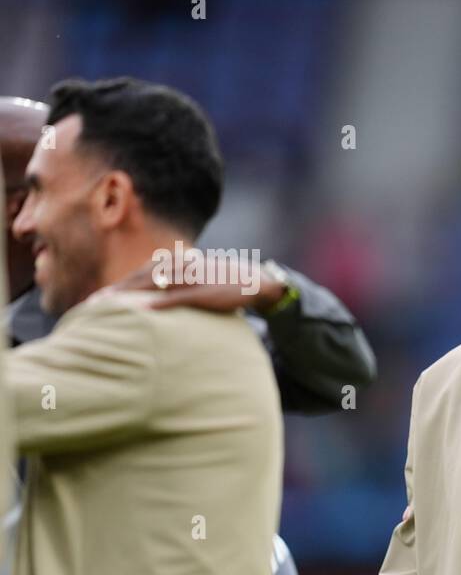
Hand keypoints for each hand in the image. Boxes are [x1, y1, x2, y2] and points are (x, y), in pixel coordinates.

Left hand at [99, 262, 286, 313]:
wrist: (255, 280)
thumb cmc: (225, 282)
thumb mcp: (199, 277)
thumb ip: (179, 282)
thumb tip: (161, 296)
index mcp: (178, 264)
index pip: (142, 273)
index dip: (121, 284)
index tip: (100, 296)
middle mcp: (180, 268)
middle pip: (141, 278)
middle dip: (117, 290)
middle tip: (93, 302)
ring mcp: (191, 279)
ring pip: (153, 285)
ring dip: (130, 294)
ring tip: (109, 305)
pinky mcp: (204, 293)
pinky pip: (178, 298)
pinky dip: (160, 303)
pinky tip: (144, 310)